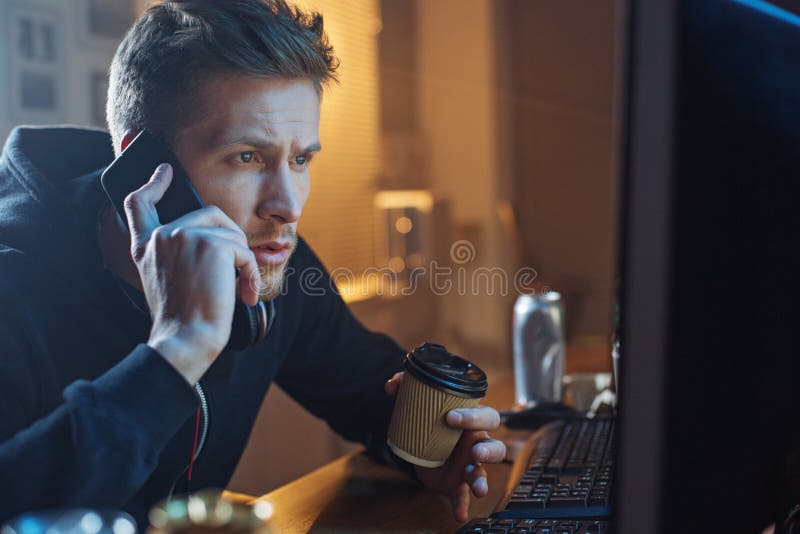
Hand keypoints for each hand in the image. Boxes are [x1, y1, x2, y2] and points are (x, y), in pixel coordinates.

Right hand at [124, 163, 259, 383]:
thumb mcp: (167, 280)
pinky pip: (243, 249)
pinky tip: (243, 294)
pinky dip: (250, 272)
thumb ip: (178, 254)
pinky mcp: (211, 243)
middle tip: (235, 276)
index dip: (153, 184)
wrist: (186, 339)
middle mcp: (161, 236)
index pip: (140, 204)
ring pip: (230, 232)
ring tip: (238, 289)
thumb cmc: (182, 319)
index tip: (165, 171)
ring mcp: (184, 235)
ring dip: (242, 261)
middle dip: (231, 243)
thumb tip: (214, 238)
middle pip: (211, 216)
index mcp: (145, 246)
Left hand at [385, 372, 506, 522]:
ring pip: (483, 472)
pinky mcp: (456, 483)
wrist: (421, 445)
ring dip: (481, 480)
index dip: (473, 416)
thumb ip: (407, 388)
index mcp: (471, 421)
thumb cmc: (429, 420)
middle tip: (474, 451)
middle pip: (494, 445)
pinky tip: (459, 514)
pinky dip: (461, 504)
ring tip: (477, 487)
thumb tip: (392, 385)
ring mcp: (468, 465)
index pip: (486, 415)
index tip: (451, 417)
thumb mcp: (420, 402)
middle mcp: (475, 443)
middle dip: (487, 449)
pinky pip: (462, 495)